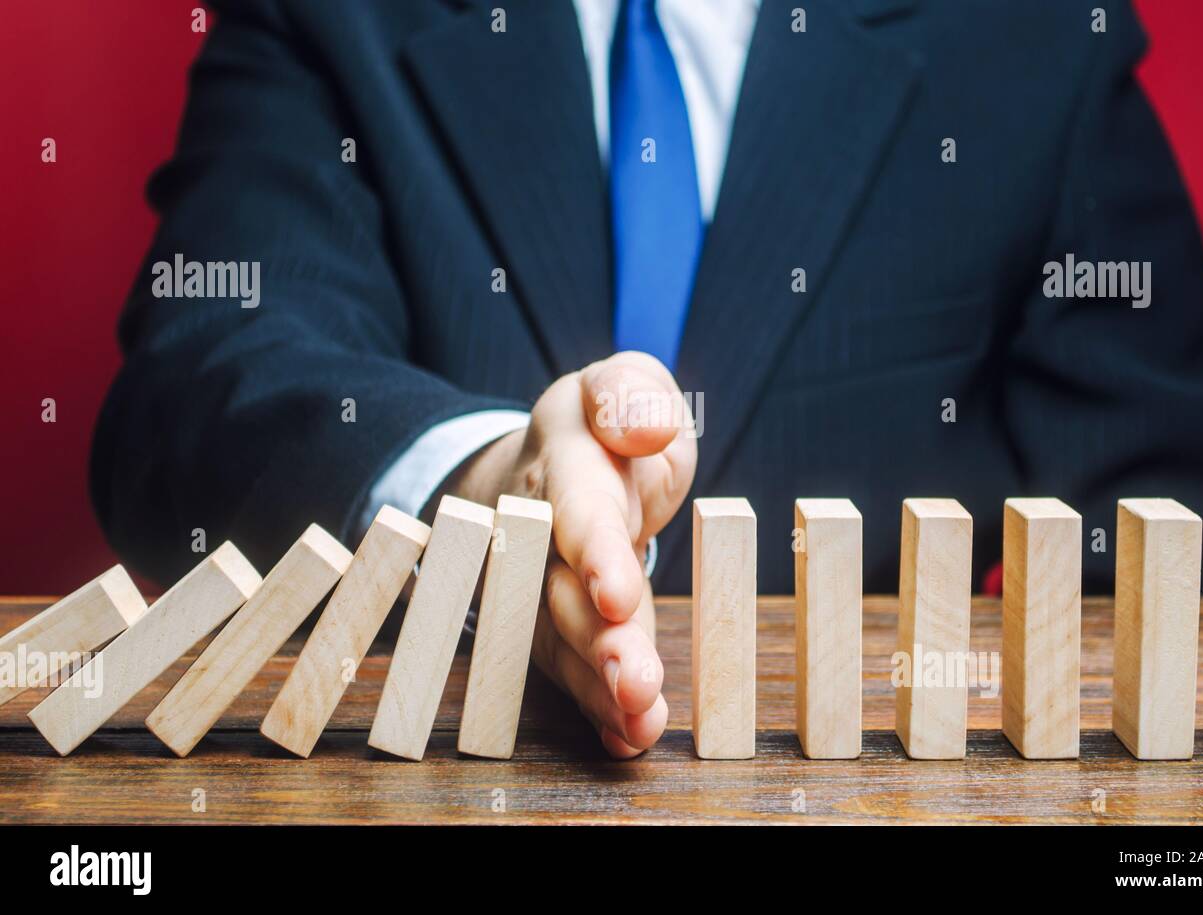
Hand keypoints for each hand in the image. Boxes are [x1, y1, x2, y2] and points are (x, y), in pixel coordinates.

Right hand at [445, 352, 696, 756]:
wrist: (552, 468)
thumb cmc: (606, 427)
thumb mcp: (623, 385)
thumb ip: (632, 394)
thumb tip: (649, 427)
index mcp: (566, 462)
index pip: (577, 508)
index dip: (595, 551)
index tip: (618, 595)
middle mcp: (540, 532)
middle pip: (562, 591)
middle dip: (599, 642)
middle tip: (638, 684)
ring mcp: (540, 587)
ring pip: (562, 642)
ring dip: (600, 688)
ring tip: (641, 724)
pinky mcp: (552, 628)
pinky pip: (570, 671)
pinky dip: (598, 709)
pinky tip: (626, 739)